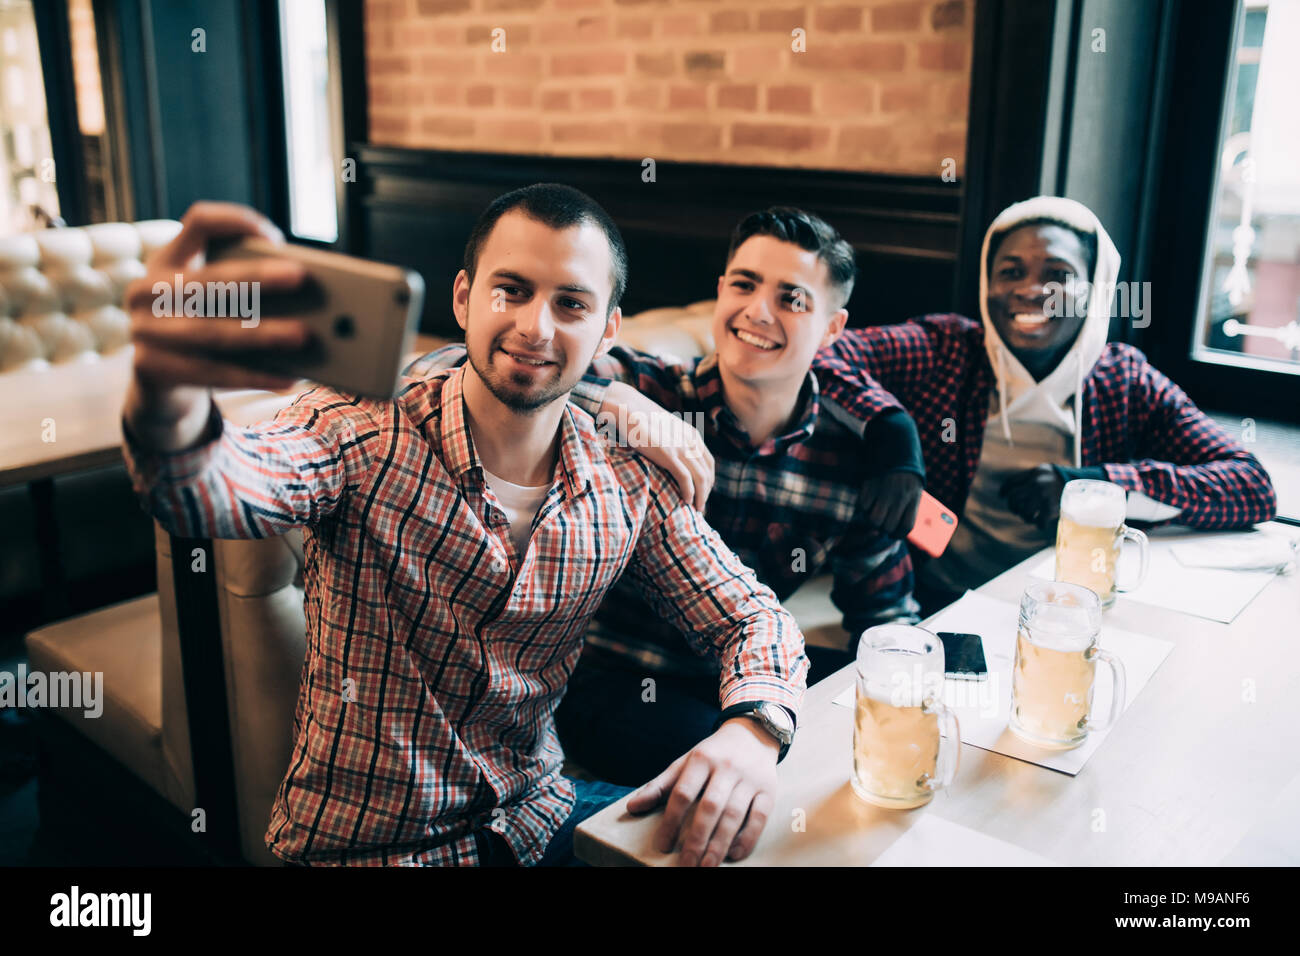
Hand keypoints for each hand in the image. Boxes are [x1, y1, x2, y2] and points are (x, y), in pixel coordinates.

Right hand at [123, 201, 314, 450]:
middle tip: (300, 276)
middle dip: (256, 277)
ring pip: (211, 331)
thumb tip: (307, 295)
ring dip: (262, 333)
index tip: (275, 237)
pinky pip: (211, 372)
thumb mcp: (212, 298)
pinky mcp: (149, 366)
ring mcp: (143, 329)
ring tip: (303, 335)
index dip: (236, 221)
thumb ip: (244, 287)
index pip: (198, 222)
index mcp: (167, 258)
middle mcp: (146, 289)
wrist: (157, 378)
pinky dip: (253, 377)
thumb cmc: (203, 326)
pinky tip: (287, 379)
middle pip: (207, 279)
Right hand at [603, 381, 714, 509]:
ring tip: (697, 508)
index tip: (704, 492)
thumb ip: (671, 440)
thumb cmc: (640, 419)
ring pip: (700, 478)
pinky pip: (686, 479)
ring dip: (701, 496)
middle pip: (707, 472)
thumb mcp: (663, 428)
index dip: (709, 479)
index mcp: (691, 434)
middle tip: (701, 505)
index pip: (708, 462)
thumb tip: (667, 453)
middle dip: (706, 491)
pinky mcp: (669, 455)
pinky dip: (689, 492)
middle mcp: (690, 441)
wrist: (628, 408)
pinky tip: (687, 501)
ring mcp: (680, 448)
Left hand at [626, 717, 777, 865]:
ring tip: (706, 866)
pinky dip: (747, 837)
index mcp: (701, 759)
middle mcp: (726, 767)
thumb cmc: (712, 754)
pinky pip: (759, 817)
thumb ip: (659, 786)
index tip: (662, 845)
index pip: (683, 793)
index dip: (671, 821)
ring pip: (734, 815)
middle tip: (686, 865)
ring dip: (720, 844)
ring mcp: (749, 779)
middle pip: (710, 807)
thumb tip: (632, 808)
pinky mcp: (768, 790)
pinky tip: (734, 854)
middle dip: (696, 839)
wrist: (752, 734)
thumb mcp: (684, 763)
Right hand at [861, 470, 923, 538]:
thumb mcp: (914, 490)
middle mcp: (899, 496)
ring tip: (873, 513)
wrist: (895, 450)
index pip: (907, 526)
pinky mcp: (870, 486)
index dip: (898, 534)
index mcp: (913, 498)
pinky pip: (863, 506)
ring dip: (872, 520)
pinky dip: (863, 507)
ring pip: (874, 520)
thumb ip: (908, 508)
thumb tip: (893, 531)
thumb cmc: (905, 475)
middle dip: (883, 528)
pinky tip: (868, 500)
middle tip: (882, 521)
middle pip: (889, 527)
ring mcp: (884, 491)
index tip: (893, 533)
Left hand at [1000, 464, 1065, 528]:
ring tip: (1029, 516)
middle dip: (1013, 506)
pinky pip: (1040, 522)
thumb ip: (1024, 477)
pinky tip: (1040, 523)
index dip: (1004, 491)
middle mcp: (1037, 487)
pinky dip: (1039, 525)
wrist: (1078, 482)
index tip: (1002, 495)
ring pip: (1025, 512)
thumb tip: (1003, 491)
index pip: (1011, 485)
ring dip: (1025, 517)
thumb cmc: (1055, 477)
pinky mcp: (1053, 509)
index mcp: (1033, 477)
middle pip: (1014, 500)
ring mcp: (1044, 498)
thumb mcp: (1040, 470)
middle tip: (1017, 509)